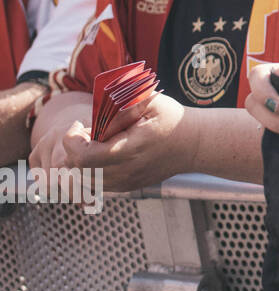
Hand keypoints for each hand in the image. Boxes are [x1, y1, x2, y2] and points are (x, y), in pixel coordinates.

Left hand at [59, 92, 192, 192]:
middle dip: (72, 150)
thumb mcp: (149, 102)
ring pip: (81, 181)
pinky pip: (92, 184)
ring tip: (93, 142)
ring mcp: (125, 183)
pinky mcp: (124, 187)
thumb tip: (91, 113)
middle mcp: (127, 171)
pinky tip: (101, 152)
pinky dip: (87, 169)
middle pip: (77, 171)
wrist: (194, 145)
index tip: (80, 126)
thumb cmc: (172, 119)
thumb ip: (119, 106)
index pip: (85, 157)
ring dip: (77, 161)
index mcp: (133, 148)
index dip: (72, 141)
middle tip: (86, 133)